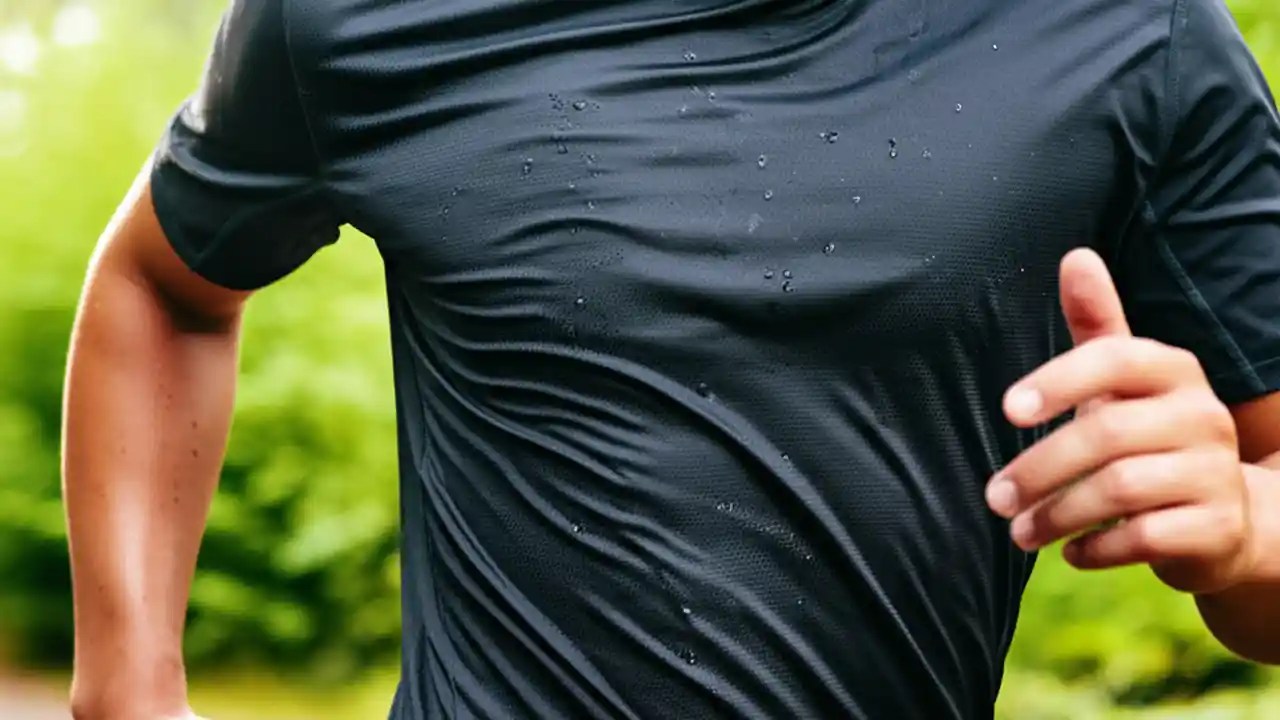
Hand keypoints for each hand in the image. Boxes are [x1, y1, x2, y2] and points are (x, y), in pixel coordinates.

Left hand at [986, 248, 1256, 594]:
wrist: (1227, 516)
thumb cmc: (1151, 435)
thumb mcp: (1126, 380)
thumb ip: (1098, 324)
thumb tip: (1076, 256)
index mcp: (1173, 371)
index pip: (1115, 360)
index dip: (1059, 380)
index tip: (1007, 410)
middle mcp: (1202, 416)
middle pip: (1107, 434)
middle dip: (1039, 468)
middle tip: (993, 497)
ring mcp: (1215, 473)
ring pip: (1121, 490)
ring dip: (1057, 514)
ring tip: (1018, 532)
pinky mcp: (1217, 528)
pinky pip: (1145, 539)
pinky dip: (1098, 548)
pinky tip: (1070, 553)